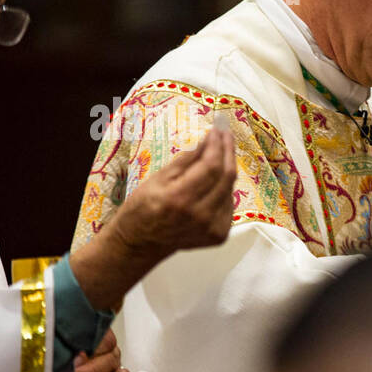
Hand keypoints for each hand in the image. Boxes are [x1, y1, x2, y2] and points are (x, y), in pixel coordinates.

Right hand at [112, 127, 236, 258]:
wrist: (140, 243)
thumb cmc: (142, 208)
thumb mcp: (157, 178)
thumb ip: (185, 160)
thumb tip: (207, 140)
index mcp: (179, 199)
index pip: (211, 165)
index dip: (217, 144)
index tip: (217, 128)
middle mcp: (200, 215)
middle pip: (226, 176)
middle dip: (228, 150)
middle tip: (225, 133)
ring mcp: (212, 228)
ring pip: (231, 189)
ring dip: (226, 168)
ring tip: (219, 153)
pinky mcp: (219, 235)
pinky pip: (229, 204)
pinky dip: (224, 189)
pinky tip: (214, 181)